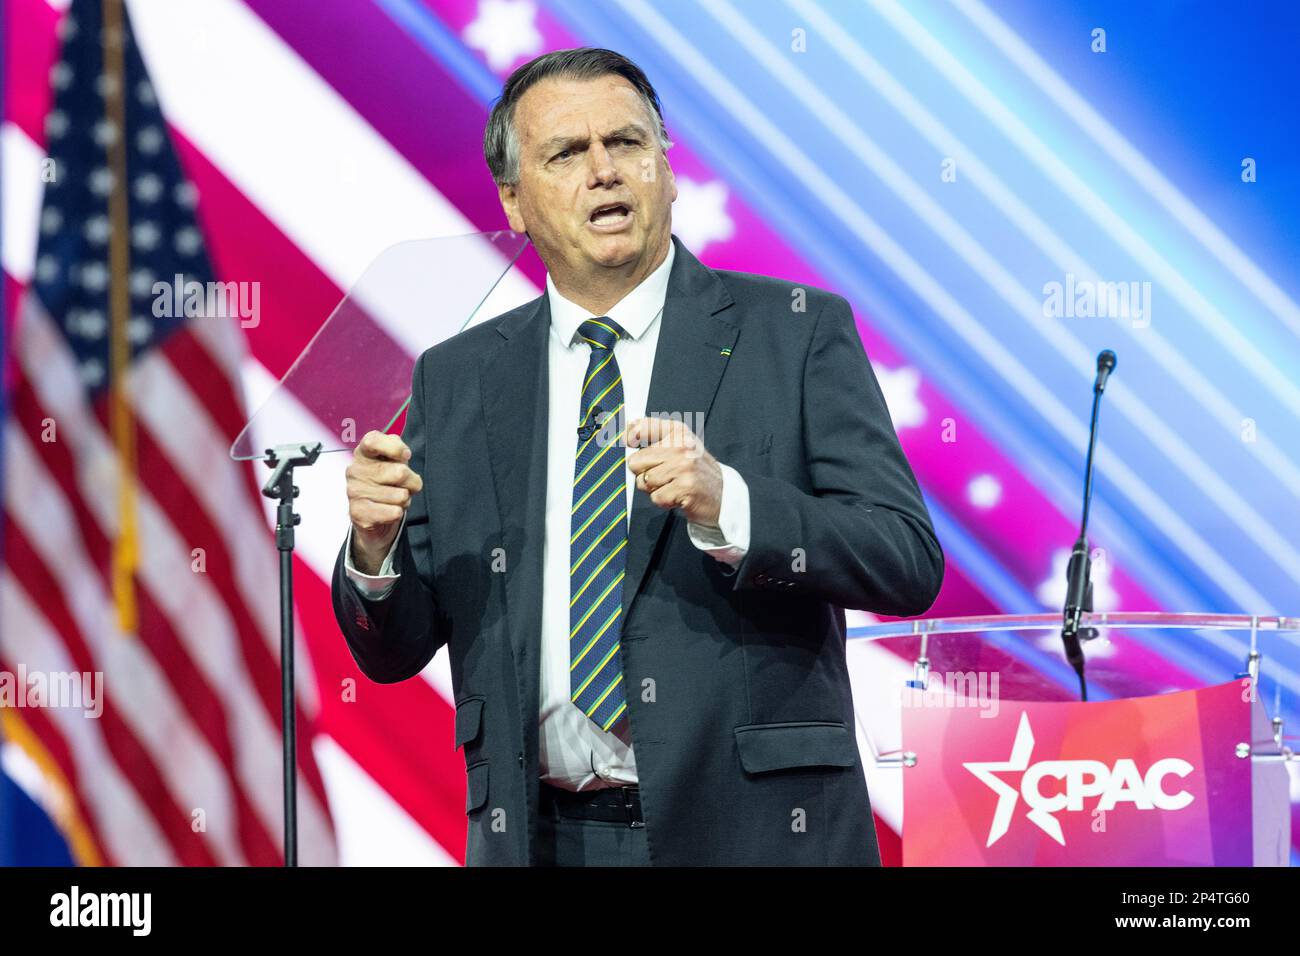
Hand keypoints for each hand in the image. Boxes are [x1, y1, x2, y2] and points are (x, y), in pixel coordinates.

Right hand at [346, 430, 422, 572]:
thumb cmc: (387, 480)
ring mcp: (354, 492)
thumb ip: (397, 448)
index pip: (373, 441)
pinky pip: (394, 512)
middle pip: (400, 473)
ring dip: (404, 500)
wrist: (373, 513)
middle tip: (404, 485)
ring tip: (393, 498)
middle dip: (411, 482)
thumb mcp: (394, 459)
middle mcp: (355, 470)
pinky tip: (387, 510)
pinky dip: (398, 513)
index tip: (405, 455)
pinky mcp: (358, 513)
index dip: (395, 448)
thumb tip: (403, 454)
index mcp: (363, 453)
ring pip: (401, 496)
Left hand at [625, 417, 722, 526]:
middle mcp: (681, 445)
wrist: (722, 495)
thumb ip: (653, 434)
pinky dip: (664, 501)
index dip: (631, 437)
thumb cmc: (694, 471)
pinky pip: (655, 497)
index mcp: (678, 431)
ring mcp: (684, 466)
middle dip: (645, 473)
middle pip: (635, 462)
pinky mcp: (685, 487)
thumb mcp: (678, 445)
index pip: (641, 427)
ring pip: (643, 481)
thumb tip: (627, 431)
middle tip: (665, 475)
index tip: (630, 442)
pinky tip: (678, 495)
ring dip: (655, 489)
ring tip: (673, 485)